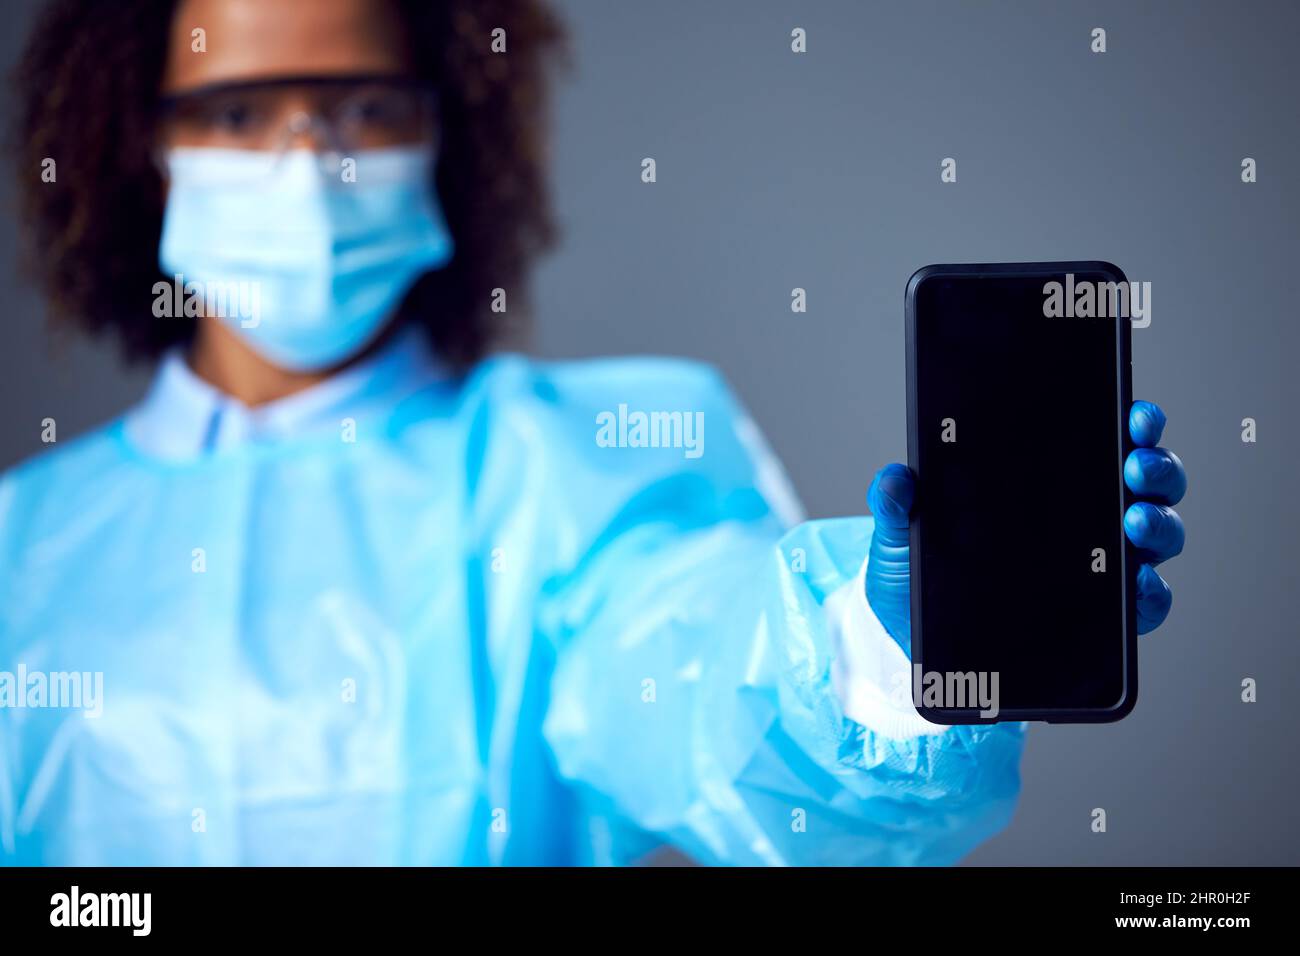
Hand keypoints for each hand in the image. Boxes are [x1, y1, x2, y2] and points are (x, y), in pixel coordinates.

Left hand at [865, 400, 1186, 652]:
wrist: (910, 639)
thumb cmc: (915, 574)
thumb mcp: (900, 534)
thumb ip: (895, 505)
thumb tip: (896, 478)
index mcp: (1045, 484)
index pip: (1103, 442)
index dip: (1133, 423)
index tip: (1136, 413)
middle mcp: (1084, 519)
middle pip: (1145, 484)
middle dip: (1155, 468)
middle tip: (1136, 464)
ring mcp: (1098, 566)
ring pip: (1155, 535)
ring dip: (1159, 523)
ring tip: (1136, 520)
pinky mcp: (1099, 617)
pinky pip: (1144, 605)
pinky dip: (1152, 593)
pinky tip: (1139, 582)